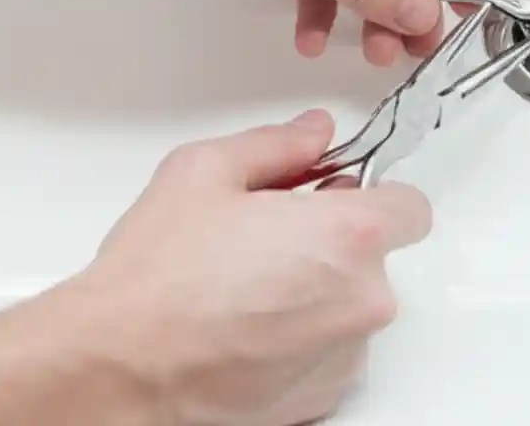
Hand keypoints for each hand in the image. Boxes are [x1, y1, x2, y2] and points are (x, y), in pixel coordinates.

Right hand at [86, 109, 429, 424]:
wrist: (118, 368)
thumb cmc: (157, 280)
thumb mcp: (205, 173)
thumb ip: (278, 145)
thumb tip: (314, 134)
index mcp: (350, 236)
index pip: (411, 208)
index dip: (376, 197)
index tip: (341, 198)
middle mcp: (363, 299)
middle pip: (375, 259)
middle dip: (333, 244)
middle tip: (270, 239)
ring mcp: (346, 354)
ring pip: (350, 308)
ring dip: (316, 295)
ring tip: (246, 290)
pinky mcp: (323, 395)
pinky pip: (329, 353)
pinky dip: (300, 341)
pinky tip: (245, 329)